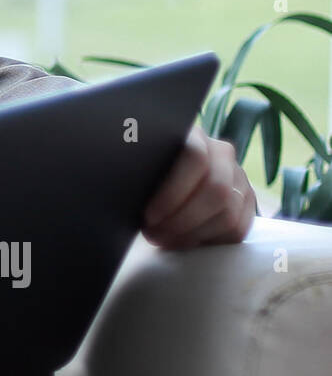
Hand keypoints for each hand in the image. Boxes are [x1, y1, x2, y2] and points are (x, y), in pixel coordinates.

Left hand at [141, 123, 257, 248]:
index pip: (194, 157)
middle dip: (182, 220)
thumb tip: (128, 189)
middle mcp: (222, 152)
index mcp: (193, 135)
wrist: (165, 181)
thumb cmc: (144, 175)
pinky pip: (236, 229)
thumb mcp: (140, 167)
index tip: (149, 215)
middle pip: (216, 189)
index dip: (172, 192)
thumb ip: (140, 171)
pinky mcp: (247, 201)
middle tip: (155, 234)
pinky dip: (207, 241)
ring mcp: (238, 177)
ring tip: (164, 239)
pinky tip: (184, 240)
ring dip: (192, 234)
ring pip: (228, 213)